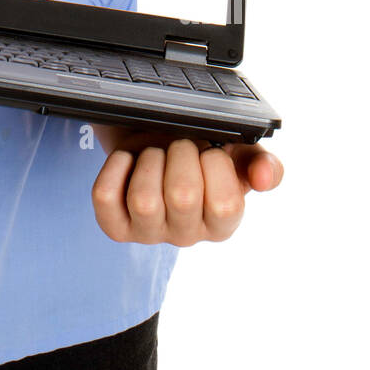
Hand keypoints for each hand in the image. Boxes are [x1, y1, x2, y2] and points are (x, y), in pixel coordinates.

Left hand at [90, 127, 282, 246]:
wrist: (155, 134)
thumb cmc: (200, 147)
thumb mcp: (238, 152)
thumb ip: (262, 163)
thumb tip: (264, 176)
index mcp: (222, 223)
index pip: (225, 205)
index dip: (216, 166)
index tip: (211, 149)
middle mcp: (185, 235)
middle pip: (182, 198)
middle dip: (181, 154)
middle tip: (180, 143)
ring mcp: (147, 233)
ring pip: (144, 200)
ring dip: (149, 160)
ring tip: (155, 152)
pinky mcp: (115, 225)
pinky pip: (105, 198)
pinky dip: (114, 168)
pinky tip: (127, 159)